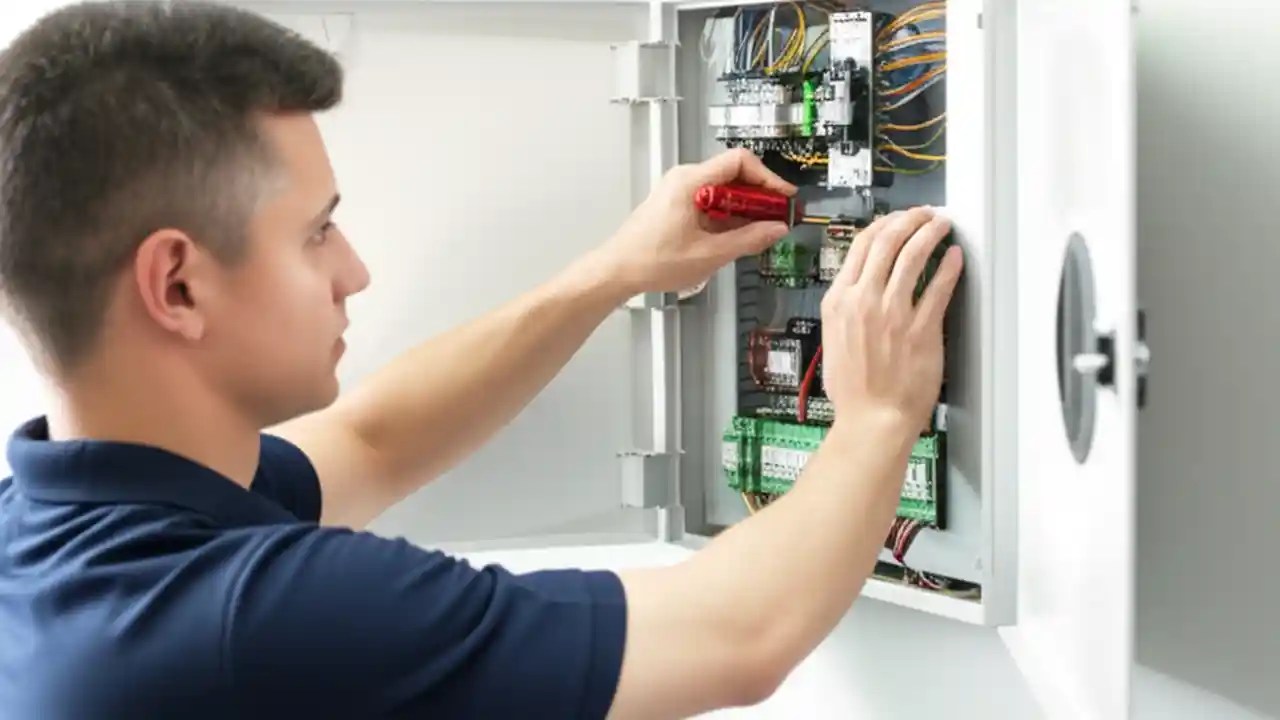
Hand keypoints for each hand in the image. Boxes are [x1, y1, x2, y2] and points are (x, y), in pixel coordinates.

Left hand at [599, 149, 796, 293]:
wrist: (617, 270)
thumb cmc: (652, 261)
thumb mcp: (709, 254)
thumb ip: (747, 240)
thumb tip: (775, 230)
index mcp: (691, 181)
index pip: (739, 161)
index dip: (767, 177)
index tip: (782, 197)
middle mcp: (684, 178)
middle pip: (733, 174)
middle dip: (758, 196)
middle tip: (775, 218)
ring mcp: (678, 190)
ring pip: (722, 189)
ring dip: (743, 208)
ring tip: (758, 231)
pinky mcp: (675, 204)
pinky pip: (709, 200)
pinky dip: (726, 214)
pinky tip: (734, 236)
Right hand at [820, 207, 962, 434]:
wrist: (871, 419)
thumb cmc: (853, 390)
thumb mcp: (834, 339)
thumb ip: (847, 309)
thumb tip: (860, 289)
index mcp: (838, 301)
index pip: (861, 246)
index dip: (884, 225)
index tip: (897, 220)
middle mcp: (863, 300)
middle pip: (888, 242)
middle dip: (910, 221)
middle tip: (924, 215)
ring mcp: (893, 313)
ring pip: (913, 256)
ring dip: (930, 234)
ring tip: (942, 226)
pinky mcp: (921, 328)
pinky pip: (939, 287)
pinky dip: (950, 267)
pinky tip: (956, 257)